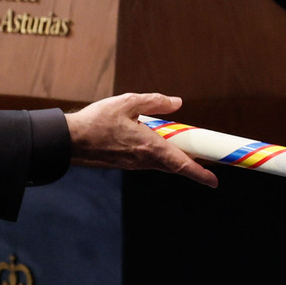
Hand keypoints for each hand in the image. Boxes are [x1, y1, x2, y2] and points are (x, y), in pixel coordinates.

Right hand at [66, 93, 217, 187]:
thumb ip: (154, 102)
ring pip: (163, 164)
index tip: (214, 181)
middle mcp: (144, 160)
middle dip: (192, 163)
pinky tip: (157, 140)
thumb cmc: (97, 120)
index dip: (200, 174)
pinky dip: (160, 154)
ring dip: (175, 157)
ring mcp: (135, 164)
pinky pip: (150, 161)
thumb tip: (177, 103)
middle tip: (205, 155)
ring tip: (183, 143)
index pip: (181, 164)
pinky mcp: (126, 163)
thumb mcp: (127, 102)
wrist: (71, 139)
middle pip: (175, 166)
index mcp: (149, 147)